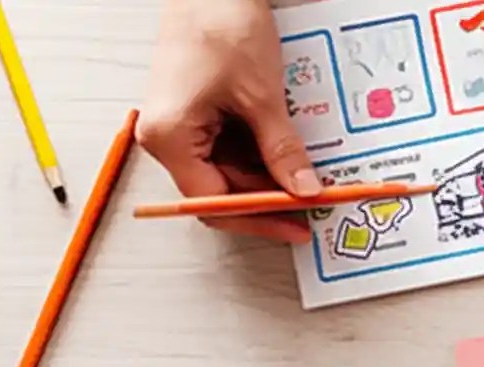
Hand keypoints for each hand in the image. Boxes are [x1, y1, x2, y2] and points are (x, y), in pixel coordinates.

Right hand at [137, 0, 320, 242]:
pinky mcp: (198, 116)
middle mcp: (168, 140)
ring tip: (311, 182)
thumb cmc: (220, 24)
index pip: (214, 203)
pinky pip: (233, 150)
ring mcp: (182, 128)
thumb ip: (282, 150)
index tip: (297, 224)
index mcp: (169, 139)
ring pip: (231, 173)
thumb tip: (305, 191)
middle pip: (222, 192)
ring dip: (271, 178)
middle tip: (314, 206)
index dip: (260, 217)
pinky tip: (293, 158)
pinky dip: (264, 156)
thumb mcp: (261, 96)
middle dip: (270, 199)